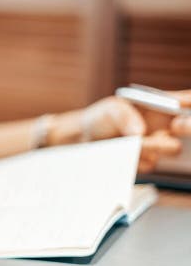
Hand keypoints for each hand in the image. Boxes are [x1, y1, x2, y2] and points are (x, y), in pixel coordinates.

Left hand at [55, 92, 190, 172]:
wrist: (85, 140)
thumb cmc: (102, 118)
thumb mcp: (111, 109)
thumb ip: (125, 116)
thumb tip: (139, 133)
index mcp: (163, 105)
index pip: (188, 101)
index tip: (185, 110)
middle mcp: (166, 126)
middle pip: (190, 128)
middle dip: (188, 126)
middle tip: (175, 125)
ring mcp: (158, 146)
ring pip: (173, 149)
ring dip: (155, 145)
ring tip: (135, 140)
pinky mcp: (147, 162)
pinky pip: (150, 163)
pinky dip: (137, 158)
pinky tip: (123, 152)